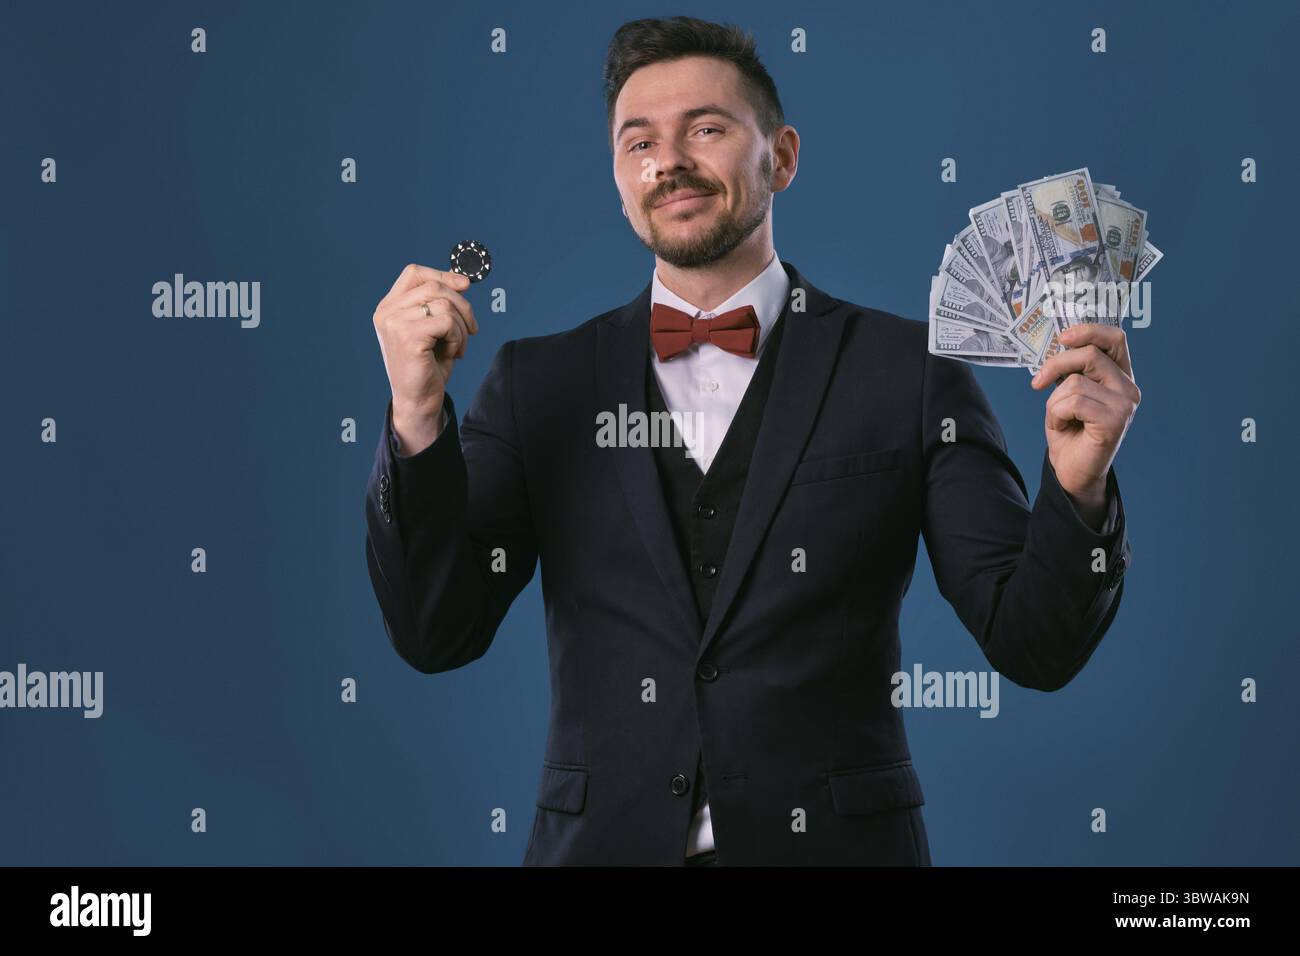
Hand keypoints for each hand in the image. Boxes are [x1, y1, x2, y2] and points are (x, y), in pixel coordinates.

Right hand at [372, 263, 478, 446]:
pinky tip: (453, 353)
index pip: (414, 273)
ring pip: (444, 303)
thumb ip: (439, 303)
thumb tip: (462, 280)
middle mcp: (387, 312)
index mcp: (389, 307)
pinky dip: (458, 337)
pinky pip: (447, 321)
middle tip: (471, 329)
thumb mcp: (433, 329)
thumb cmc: (427, 366)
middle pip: (434, 286)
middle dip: (462, 306)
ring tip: (458, 346)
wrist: (418, 401)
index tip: (465, 286)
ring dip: (461, 326)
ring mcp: (394, 323)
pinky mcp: (408, 336)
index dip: (443, 274)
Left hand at [1030, 323, 1140, 519]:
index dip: (1088, 331)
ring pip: (1075, 382)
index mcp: (1120, 375)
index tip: (1062, 338)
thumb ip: (1072, 369)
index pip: (1115, 338)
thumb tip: (1059, 343)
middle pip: (1090, 355)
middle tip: (1037, 382)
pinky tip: (1064, 427)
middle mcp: (1128, 387)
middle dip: (1055, 365)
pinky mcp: (1115, 421)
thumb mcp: (1067, 392)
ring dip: (1055, 401)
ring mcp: (1125, 404)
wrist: (1072, 471)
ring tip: (1059, 418)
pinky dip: (1057, 414)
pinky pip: (1073, 402)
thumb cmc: (1070, 430)